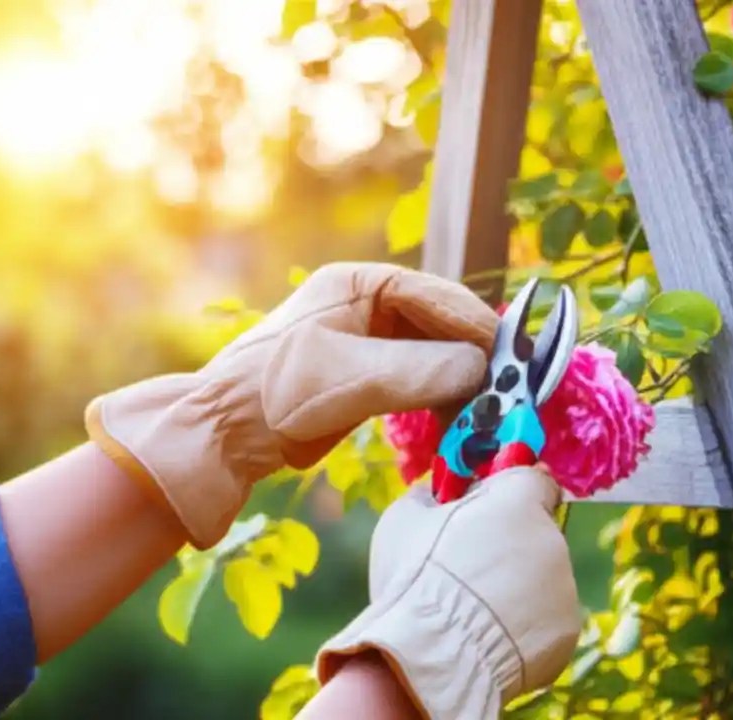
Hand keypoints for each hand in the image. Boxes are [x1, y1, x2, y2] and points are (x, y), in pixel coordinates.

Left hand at [86, 262, 497, 547]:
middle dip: (474, 357)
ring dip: (461, 385)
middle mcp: (368, 305)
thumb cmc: (274, 394)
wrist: (222, 436)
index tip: (511, 356)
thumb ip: (420, 370)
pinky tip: (457, 426)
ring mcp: (370, 341)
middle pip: (441, 325)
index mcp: (359, 284)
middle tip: (508, 388)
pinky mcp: (370, 377)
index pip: (434, 294)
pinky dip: (442, 402)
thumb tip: (481, 369)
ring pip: (436, 356)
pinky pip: (421, 382)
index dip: (475, 324)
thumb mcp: (351, 379)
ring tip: (485, 413)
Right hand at [315, 467, 580, 719]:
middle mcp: (552, 538)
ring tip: (474, 614)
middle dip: (510, 547)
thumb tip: (433, 493)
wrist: (433, 658)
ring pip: (542, 579)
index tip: (490, 511)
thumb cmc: (414, 580)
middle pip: (537, 533)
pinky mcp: (566, 631)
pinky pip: (546, 621)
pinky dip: (524, 628)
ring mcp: (564, 586)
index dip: (511, 495)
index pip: (536, 481)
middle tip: (469, 571)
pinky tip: (489, 639)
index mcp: (519, 500)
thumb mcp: (404, 521)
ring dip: (517, 589)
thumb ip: (428, 497)